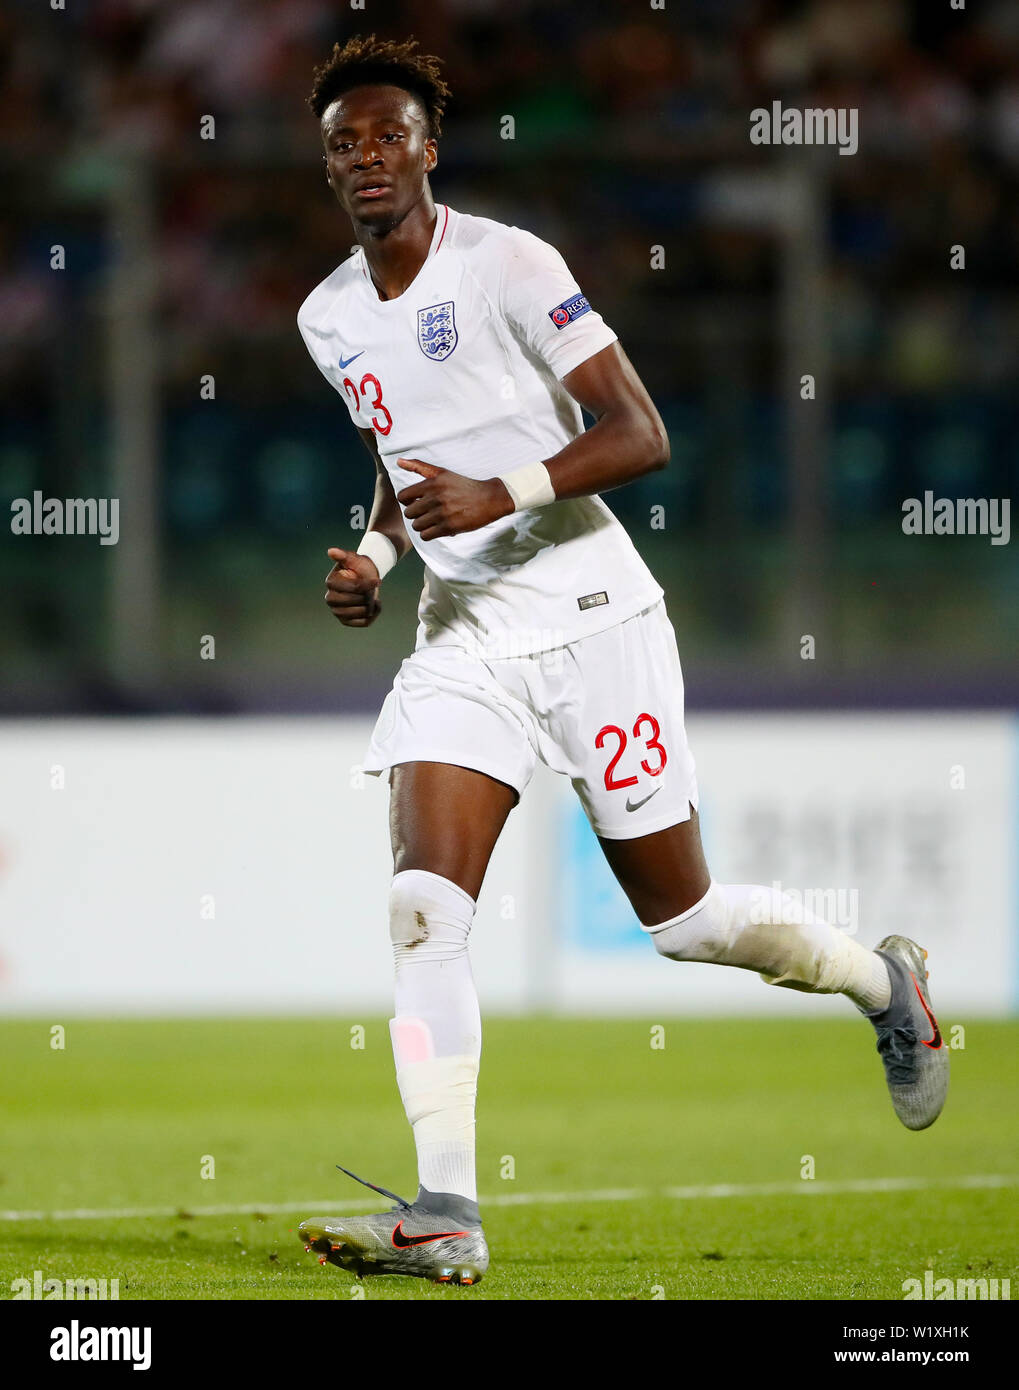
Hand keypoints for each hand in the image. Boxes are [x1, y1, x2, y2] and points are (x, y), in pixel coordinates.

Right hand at [324, 548, 381, 626]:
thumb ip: (343, 555)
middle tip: (370, 588)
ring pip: (364, 612)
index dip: (369, 584)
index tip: (378, 580)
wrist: (364, 577)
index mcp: (331, 583)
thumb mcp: (353, 558)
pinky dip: (374, 613)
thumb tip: (331, 551)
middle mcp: (330, 599)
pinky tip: (374, 604)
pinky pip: (365, 622)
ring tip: (371, 595)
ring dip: (373, 603)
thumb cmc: (359, 566)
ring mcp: (337, 612)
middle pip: (361, 600)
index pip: (356, 588)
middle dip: (370, 593)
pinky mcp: (346, 621)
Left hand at [396, 459, 514, 539]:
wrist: (489, 498)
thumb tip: (399, 460)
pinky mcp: (449, 527)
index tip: (416, 502)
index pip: (402, 496)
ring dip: (422, 525)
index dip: (407, 501)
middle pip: (409, 513)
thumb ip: (419, 466)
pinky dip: (429, 534)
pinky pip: (426, 536)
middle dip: (415, 514)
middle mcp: (435, 498)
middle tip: (425, 513)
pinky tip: (437, 528)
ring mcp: (442, 514)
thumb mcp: (442, 472)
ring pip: (416, 526)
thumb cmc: (464, 485)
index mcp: (431, 484)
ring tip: (431, 521)